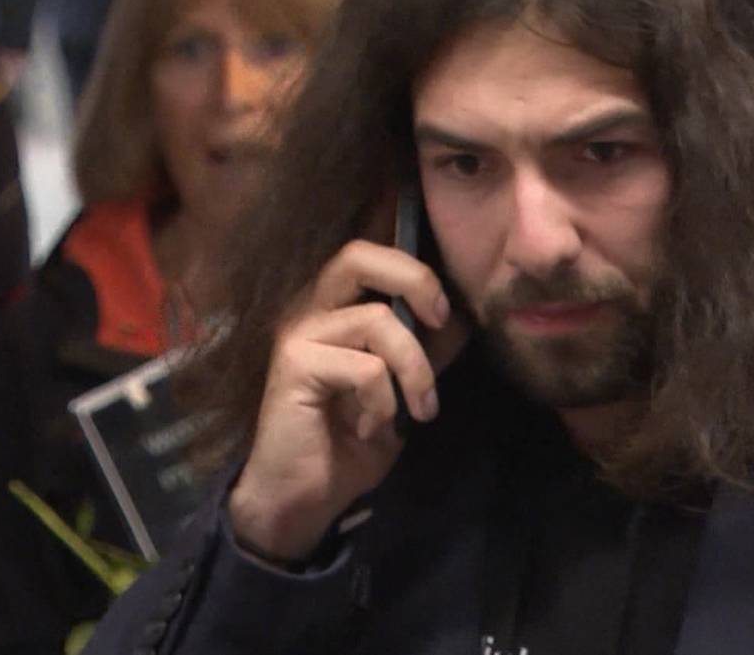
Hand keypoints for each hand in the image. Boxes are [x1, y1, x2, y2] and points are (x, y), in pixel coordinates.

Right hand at [227, 240, 451, 562]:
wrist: (302, 499)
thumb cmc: (349, 444)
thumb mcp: (401, 391)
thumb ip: (422, 351)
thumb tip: (459, 318)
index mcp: (334, 309)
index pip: (368, 255)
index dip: (415, 269)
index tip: (444, 315)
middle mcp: (310, 309)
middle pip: (359, 255)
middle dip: (414, 280)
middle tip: (439, 320)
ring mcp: (298, 334)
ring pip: (378, 321)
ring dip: (415, 370)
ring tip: (418, 411)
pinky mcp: (293, 365)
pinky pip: (366, 369)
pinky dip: (384, 403)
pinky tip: (369, 429)